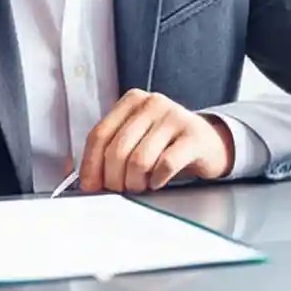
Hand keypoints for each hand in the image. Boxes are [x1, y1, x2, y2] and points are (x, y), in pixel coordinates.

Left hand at [78, 89, 234, 193]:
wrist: (208, 143)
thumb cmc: (166, 144)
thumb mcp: (136, 138)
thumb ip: (110, 150)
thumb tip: (82, 178)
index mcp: (132, 100)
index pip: (99, 134)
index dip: (91, 165)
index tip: (91, 186)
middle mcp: (152, 103)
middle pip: (117, 150)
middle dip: (114, 179)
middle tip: (120, 190)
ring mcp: (175, 117)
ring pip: (139, 160)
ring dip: (136, 183)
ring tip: (140, 186)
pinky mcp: (193, 135)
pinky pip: (165, 165)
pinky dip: (157, 181)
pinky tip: (158, 182)